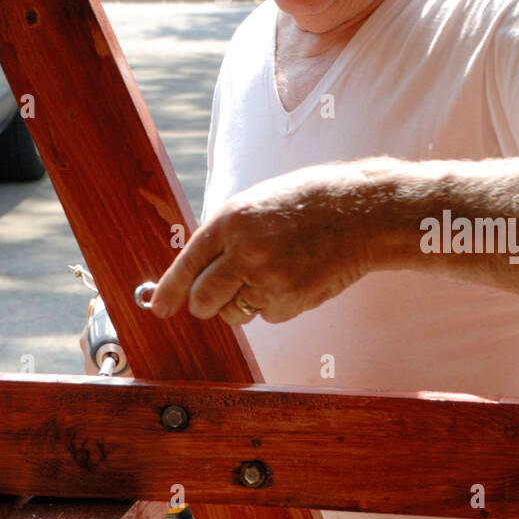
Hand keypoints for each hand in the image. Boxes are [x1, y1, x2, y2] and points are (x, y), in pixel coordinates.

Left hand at [149, 164, 380, 324]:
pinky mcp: (290, 300)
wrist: (359, 213)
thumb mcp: (257, 205)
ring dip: (243, 303)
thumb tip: (200, 268)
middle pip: (203, 299)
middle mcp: (243, 251)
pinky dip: (275, 305)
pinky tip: (294, 278)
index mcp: (231, 220)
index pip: (188, 263)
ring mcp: (267, 278)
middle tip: (212, 301)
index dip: (169, 290)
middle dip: (203, 305)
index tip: (159, 308)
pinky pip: (267, 316)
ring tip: (271, 274)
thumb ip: (227, 234)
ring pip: (234, 312)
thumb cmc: (309, 203)